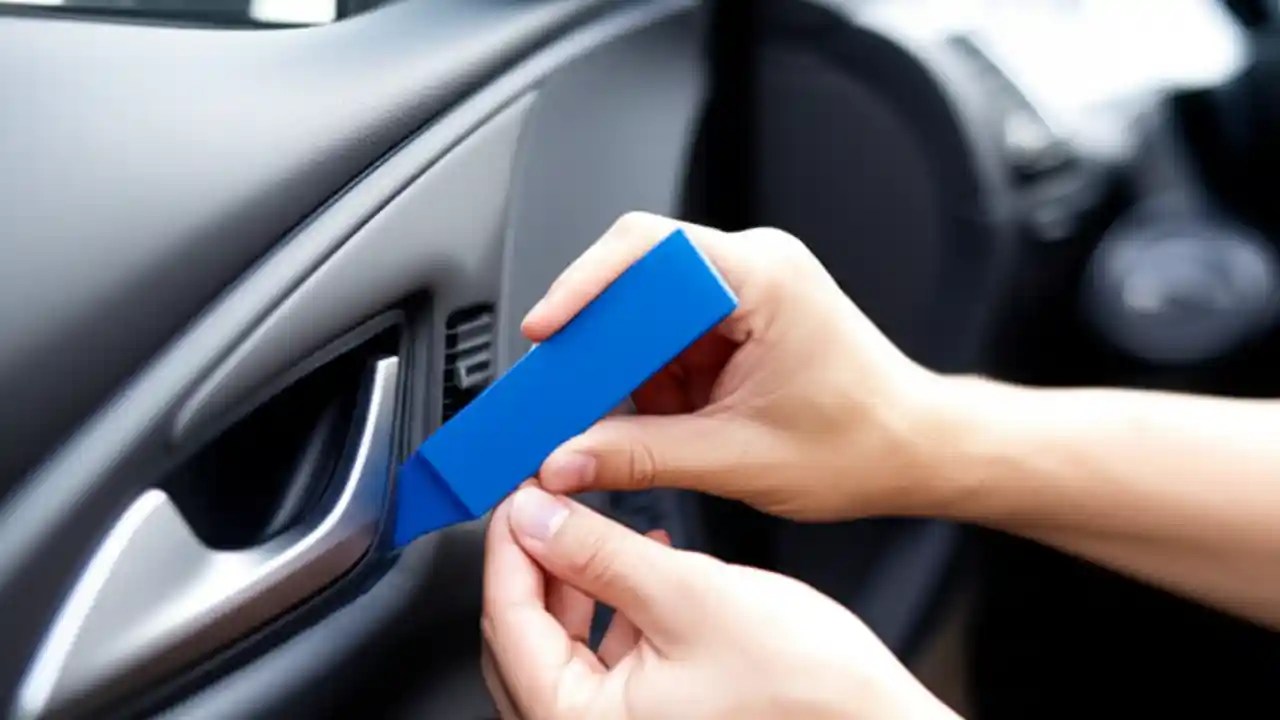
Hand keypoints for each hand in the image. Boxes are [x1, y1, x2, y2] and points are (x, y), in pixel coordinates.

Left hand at [481, 486, 955, 719]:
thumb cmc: (805, 692)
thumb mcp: (688, 596)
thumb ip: (599, 554)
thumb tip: (537, 518)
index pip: (507, 621)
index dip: (510, 545)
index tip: (519, 494)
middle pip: (524, 638)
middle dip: (537, 563)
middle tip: (550, 504)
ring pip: (560, 647)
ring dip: (574, 583)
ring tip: (597, 528)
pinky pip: (601, 663)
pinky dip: (609, 611)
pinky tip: (639, 566)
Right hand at [525, 212, 946, 520]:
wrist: (916, 451)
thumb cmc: (863, 442)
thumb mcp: (736, 458)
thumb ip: (640, 457)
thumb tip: (567, 459)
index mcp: (761, 277)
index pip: (645, 249)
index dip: (583, 286)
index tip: (548, 331)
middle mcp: (753, 267)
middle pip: (637, 277)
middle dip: (605, 344)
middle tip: (575, 395)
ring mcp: (746, 291)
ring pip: (646, 314)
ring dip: (635, 373)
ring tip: (654, 424)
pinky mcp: (739, 319)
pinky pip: (670, 339)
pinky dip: (657, 382)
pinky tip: (674, 420)